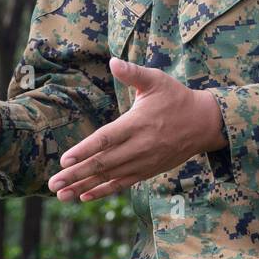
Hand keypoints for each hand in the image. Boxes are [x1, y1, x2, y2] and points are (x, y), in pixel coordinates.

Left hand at [47, 57, 225, 202]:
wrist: (204, 123)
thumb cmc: (177, 98)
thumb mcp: (157, 80)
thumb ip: (133, 73)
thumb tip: (113, 61)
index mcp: (137, 123)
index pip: (106, 139)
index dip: (84, 150)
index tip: (64, 160)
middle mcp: (139, 146)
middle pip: (103, 163)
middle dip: (76, 174)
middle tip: (53, 183)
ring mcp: (144, 161)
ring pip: (110, 177)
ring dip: (84, 186)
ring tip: (61, 194)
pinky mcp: (148, 170)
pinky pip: (122, 183)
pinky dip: (103, 191)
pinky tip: (84, 196)